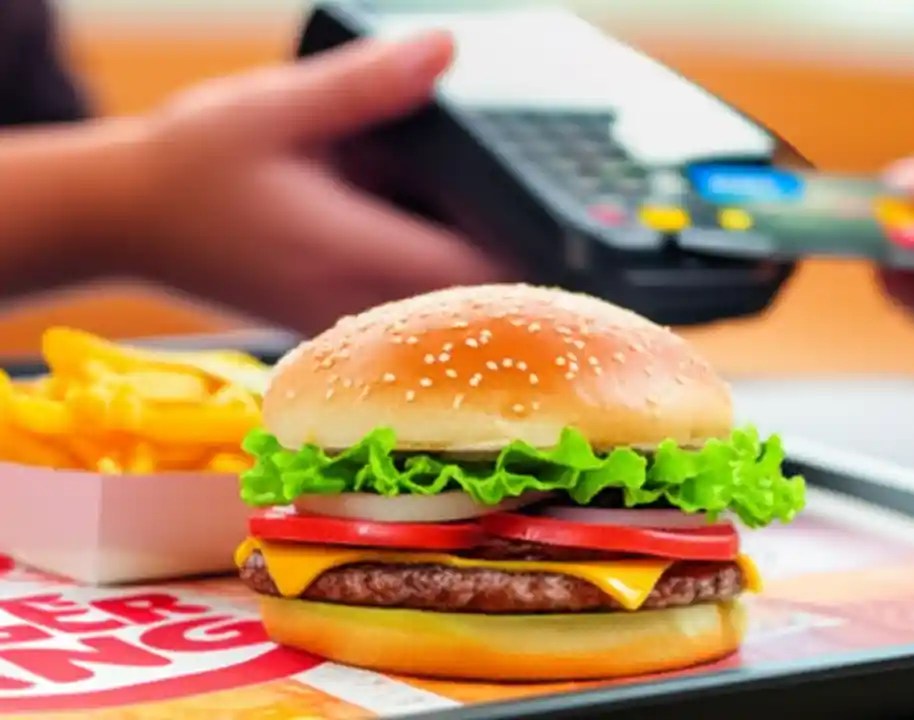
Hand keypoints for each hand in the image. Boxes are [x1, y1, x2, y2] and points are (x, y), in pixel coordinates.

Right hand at [127, 32, 509, 334]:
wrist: (127, 217)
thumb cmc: (192, 165)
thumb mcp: (275, 109)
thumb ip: (365, 86)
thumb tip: (446, 52)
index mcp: (349, 255)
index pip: (479, 273)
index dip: (532, 243)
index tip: (562, 205)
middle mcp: (356, 303)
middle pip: (478, 297)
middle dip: (512, 246)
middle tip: (533, 194)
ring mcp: (347, 320)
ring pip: (447, 305)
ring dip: (473, 254)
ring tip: (459, 197)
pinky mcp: (338, 317)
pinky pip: (414, 301)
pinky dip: (436, 264)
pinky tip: (415, 211)